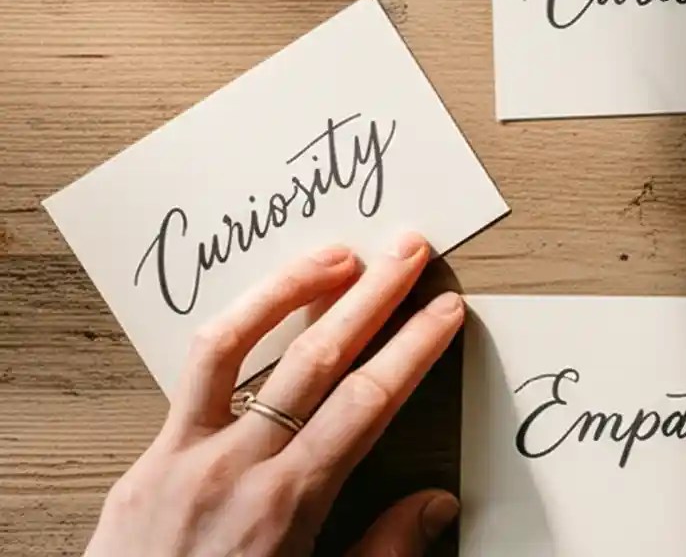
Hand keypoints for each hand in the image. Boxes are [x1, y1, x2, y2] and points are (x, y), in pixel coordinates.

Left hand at [84, 232, 463, 556]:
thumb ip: (383, 551)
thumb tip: (436, 505)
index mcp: (289, 504)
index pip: (366, 402)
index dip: (412, 350)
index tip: (442, 313)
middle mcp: (237, 467)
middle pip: (317, 359)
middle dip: (371, 298)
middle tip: (406, 252)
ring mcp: (185, 454)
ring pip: (239, 345)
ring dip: (292, 290)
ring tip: (335, 255)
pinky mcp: (149, 458)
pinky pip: (194, 374)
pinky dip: (234, 330)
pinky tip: (261, 307)